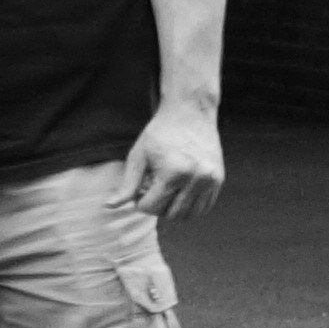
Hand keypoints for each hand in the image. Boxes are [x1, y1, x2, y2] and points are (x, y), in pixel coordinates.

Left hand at [123, 97, 226, 219]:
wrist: (190, 112)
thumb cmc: (161, 133)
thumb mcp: (139, 156)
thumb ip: (127, 184)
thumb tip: (110, 206)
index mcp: (173, 173)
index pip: (152, 207)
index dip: (140, 202)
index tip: (139, 190)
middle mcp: (196, 179)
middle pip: (171, 214)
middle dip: (157, 208)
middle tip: (152, 191)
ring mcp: (210, 180)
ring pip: (189, 215)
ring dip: (173, 210)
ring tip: (166, 193)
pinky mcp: (218, 179)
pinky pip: (204, 207)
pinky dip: (190, 207)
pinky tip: (179, 193)